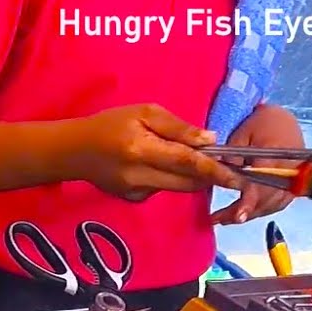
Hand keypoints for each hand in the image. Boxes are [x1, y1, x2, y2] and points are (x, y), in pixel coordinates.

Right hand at [68, 103, 243, 201]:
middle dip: (211, 176)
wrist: (73, 151)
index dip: (216, 170)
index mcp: (142, 151)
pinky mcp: (133, 198)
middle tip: (228, 166)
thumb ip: (177, 127)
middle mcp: (140, 176)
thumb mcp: (144, 112)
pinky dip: (171, 177)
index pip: (187, 163)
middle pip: (188, 182)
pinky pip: (163, 188)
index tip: (239, 178)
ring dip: (192, 176)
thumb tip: (209, 139)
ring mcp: (136, 191)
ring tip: (192, 159)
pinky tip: (158, 164)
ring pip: (178, 187)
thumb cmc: (108, 124)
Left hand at [210, 104, 304, 224]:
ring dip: (250, 213)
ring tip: (225, 218)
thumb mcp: (240, 135)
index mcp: (274, 156)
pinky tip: (244, 213)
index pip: (261, 185)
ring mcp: (293, 177)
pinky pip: (279, 202)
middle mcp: (288, 169)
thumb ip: (231, 157)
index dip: (249, 203)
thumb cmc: (259, 124)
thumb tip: (219, 177)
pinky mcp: (292, 182)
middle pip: (266, 199)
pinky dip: (261, 209)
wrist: (282, 119)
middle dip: (242, 212)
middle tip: (219, 219)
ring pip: (273, 203)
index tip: (237, 216)